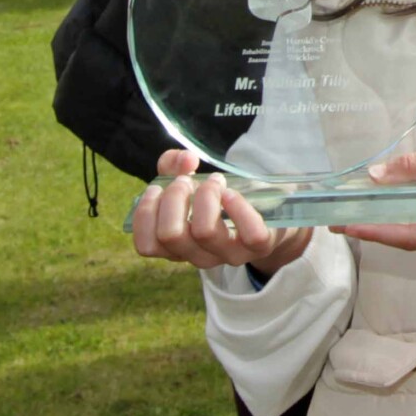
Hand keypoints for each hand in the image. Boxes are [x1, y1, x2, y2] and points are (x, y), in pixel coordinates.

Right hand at [130, 148, 311, 273]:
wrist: (269, 212)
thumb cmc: (220, 198)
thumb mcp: (190, 181)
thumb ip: (175, 165)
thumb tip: (186, 160)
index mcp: (177, 247)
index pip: (146, 246)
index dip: (146, 214)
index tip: (157, 188)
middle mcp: (198, 255)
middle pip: (171, 235)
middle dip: (174, 198)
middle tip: (188, 180)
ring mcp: (228, 254)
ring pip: (204, 232)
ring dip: (206, 195)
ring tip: (216, 181)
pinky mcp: (259, 246)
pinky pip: (249, 233)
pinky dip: (239, 206)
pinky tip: (232, 193)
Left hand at [337, 134, 415, 259]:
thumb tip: (375, 176)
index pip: (406, 235)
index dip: (372, 231)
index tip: (343, 227)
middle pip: (410, 239)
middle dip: (376, 227)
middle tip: (343, 216)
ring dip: (392, 221)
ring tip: (364, 207)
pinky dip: (411, 219)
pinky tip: (397, 205)